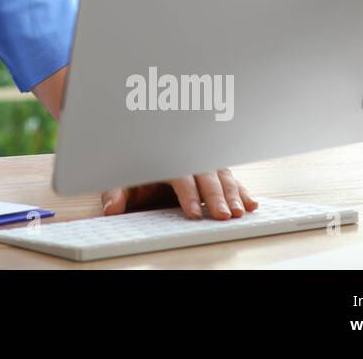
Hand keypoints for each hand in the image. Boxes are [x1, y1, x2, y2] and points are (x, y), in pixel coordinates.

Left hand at [101, 169, 258, 219]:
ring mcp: (204, 163)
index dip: (187, 195)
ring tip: (240, 212)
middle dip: (216, 196)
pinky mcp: (215, 170)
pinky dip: (242, 191)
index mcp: (166, 159)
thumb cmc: (136, 166)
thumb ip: (117, 192)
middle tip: (224, 216)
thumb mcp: (122, 178)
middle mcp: (189, 158)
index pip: (180, 177)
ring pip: (222, 176)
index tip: (193, 212)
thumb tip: (111, 208)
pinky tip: (252, 204)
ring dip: (233, 194)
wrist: (144, 146)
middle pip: (206, 176)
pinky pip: (232, 178)